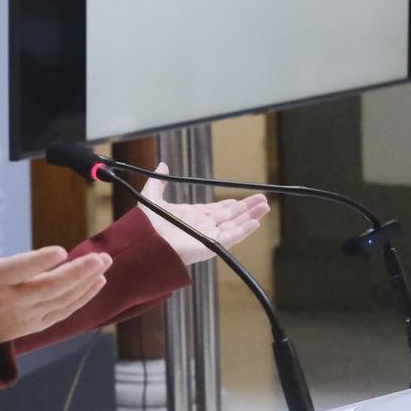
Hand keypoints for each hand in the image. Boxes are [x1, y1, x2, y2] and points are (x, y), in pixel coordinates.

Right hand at [0, 207, 109, 350]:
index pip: (19, 270)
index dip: (39, 262)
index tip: (61, 251)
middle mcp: (13, 299)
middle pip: (49, 287)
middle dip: (77, 273)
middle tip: (100, 257)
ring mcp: (28, 314)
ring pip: (62, 299)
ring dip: (86, 282)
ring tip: (104, 263)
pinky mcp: (39, 323)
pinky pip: (65, 311)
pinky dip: (84, 297)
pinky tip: (98, 281)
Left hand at [137, 162, 269, 265]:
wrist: (145, 244)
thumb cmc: (145, 226)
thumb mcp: (151, 196)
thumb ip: (158, 181)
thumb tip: (162, 164)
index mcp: (191, 216)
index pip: (215, 210)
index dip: (229, 205)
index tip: (239, 200)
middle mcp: (202, 226)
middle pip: (230, 216)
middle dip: (247, 208)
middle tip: (262, 200)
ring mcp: (208, 236)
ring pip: (235, 225)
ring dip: (251, 216)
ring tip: (265, 207)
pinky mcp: (211, 246)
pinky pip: (231, 238)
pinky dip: (244, 230)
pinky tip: (256, 222)